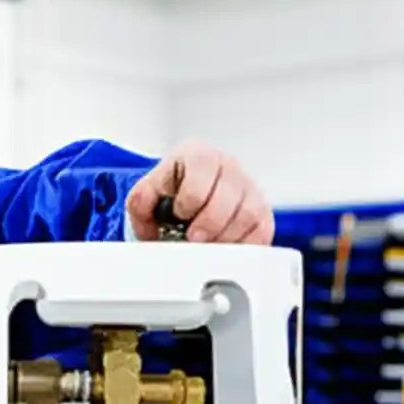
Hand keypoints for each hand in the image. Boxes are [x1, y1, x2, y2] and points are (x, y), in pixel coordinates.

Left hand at [126, 140, 273, 244]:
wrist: (185, 200)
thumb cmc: (170, 194)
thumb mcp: (146, 194)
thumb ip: (141, 203)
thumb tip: (150, 225)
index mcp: (199, 155)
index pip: (202, 170)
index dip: (191, 199)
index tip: (180, 215)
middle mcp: (228, 167)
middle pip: (229, 196)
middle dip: (209, 223)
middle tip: (194, 238)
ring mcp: (249, 188)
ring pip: (248, 214)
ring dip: (225, 236)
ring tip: (207, 245)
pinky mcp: (262, 212)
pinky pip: (262, 230)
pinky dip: (243, 245)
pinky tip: (224, 248)